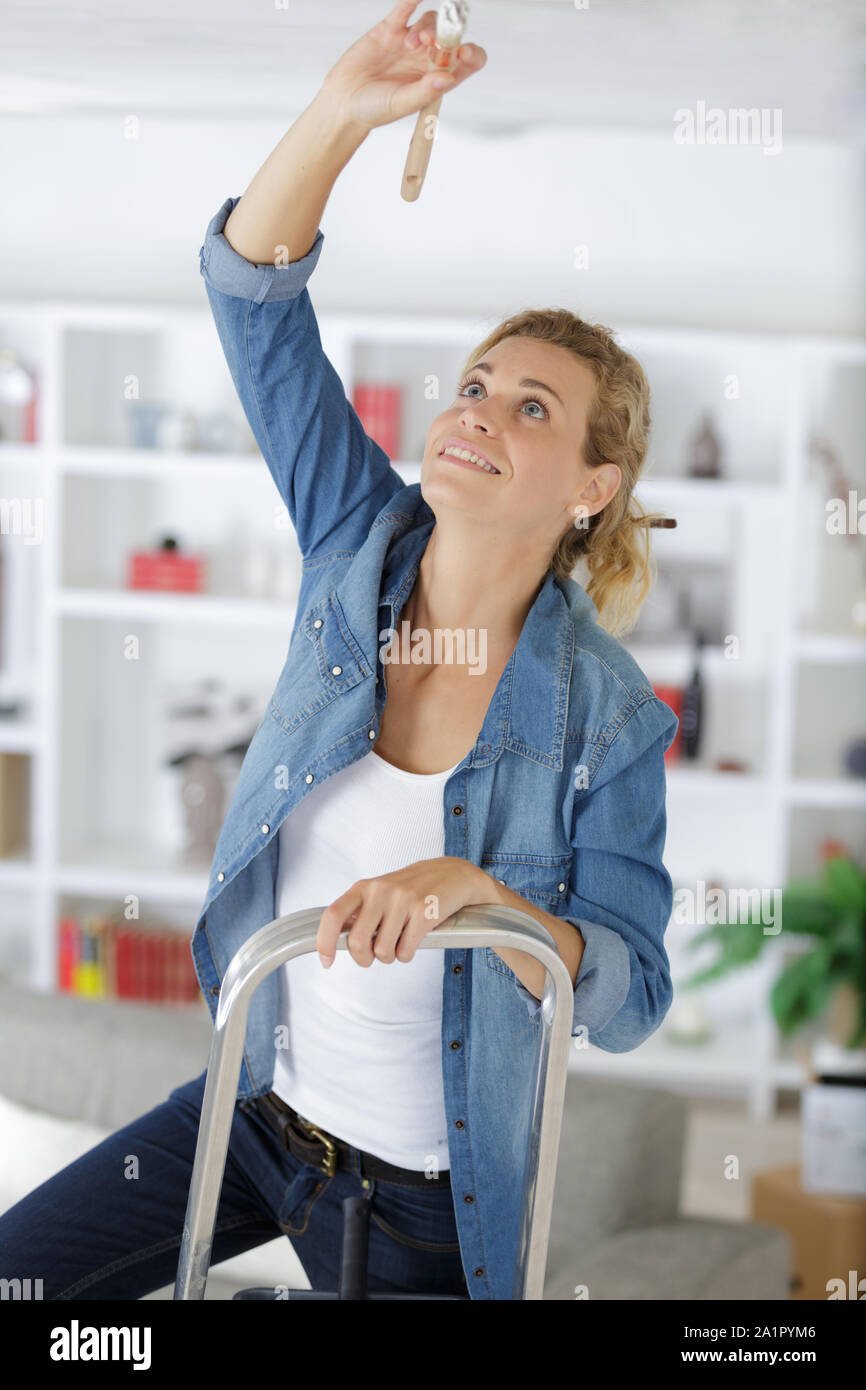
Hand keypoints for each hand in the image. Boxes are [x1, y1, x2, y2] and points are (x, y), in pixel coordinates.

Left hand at [316, 856, 486, 966]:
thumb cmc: (413, 889)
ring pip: (383, 951)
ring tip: (398, 943)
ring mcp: (402, 901)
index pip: (334, 915)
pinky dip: (407, 955)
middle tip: (372, 957)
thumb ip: (360, 912)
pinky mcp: (424, 912)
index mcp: (364, 887)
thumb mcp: (381, 892)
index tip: (326, 961)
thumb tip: (335, 942)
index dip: (324, 942)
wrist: (453, 874)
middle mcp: (381, 891)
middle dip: (364, 959)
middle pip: (357, 942)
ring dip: (390, 957)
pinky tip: (413, 941)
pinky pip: (405, 952)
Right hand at [320, 0, 486, 132]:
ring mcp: (410, 42)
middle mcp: (428, 58)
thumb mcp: (401, 105)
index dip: (471, 53)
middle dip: (446, 34)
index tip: (462, 51)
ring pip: (430, 21)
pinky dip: (411, 0)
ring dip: (426, 28)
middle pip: (451, 36)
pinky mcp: (390, 29)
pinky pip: (405, 9)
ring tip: (410, 43)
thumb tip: (447, 78)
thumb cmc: (375, 110)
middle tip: (430, 43)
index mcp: (438, 79)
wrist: (344, 102)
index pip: (468, 61)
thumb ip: (424, 92)